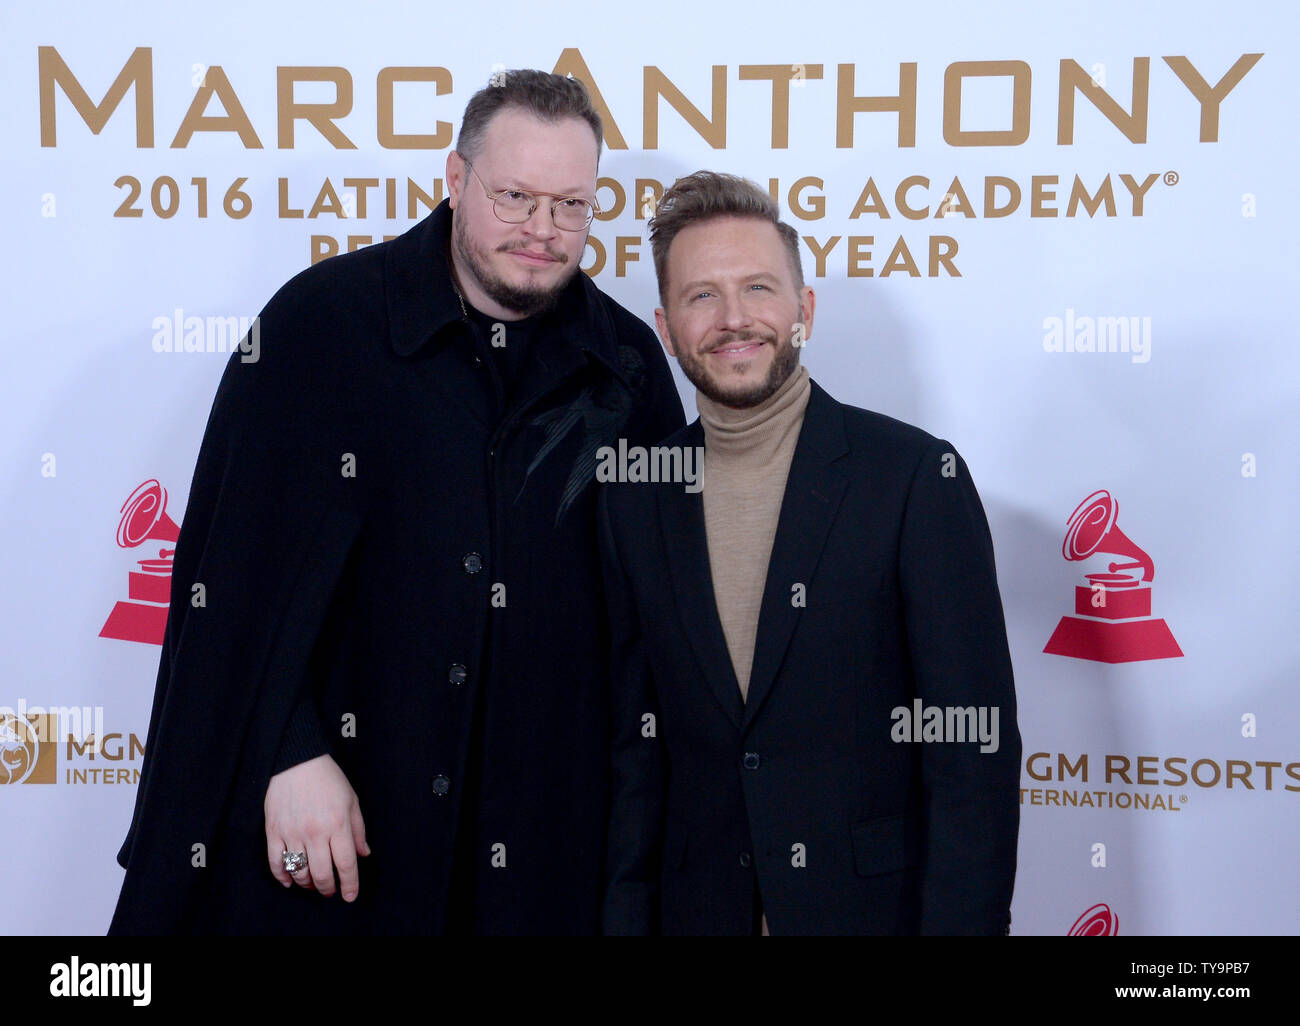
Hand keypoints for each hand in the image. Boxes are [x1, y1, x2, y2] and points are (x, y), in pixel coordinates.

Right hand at [264, 753, 369, 900]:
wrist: (296, 761)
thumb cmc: (328, 778)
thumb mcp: (351, 800)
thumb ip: (358, 830)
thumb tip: (363, 854)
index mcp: (338, 824)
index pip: (345, 864)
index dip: (350, 884)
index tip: (351, 896)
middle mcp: (315, 832)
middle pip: (322, 874)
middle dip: (328, 888)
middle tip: (330, 891)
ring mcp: (292, 832)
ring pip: (299, 871)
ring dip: (307, 884)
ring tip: (313, 884)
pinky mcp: (274, 831)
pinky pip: (276, 862)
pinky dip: (282, 876)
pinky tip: (289, 880)